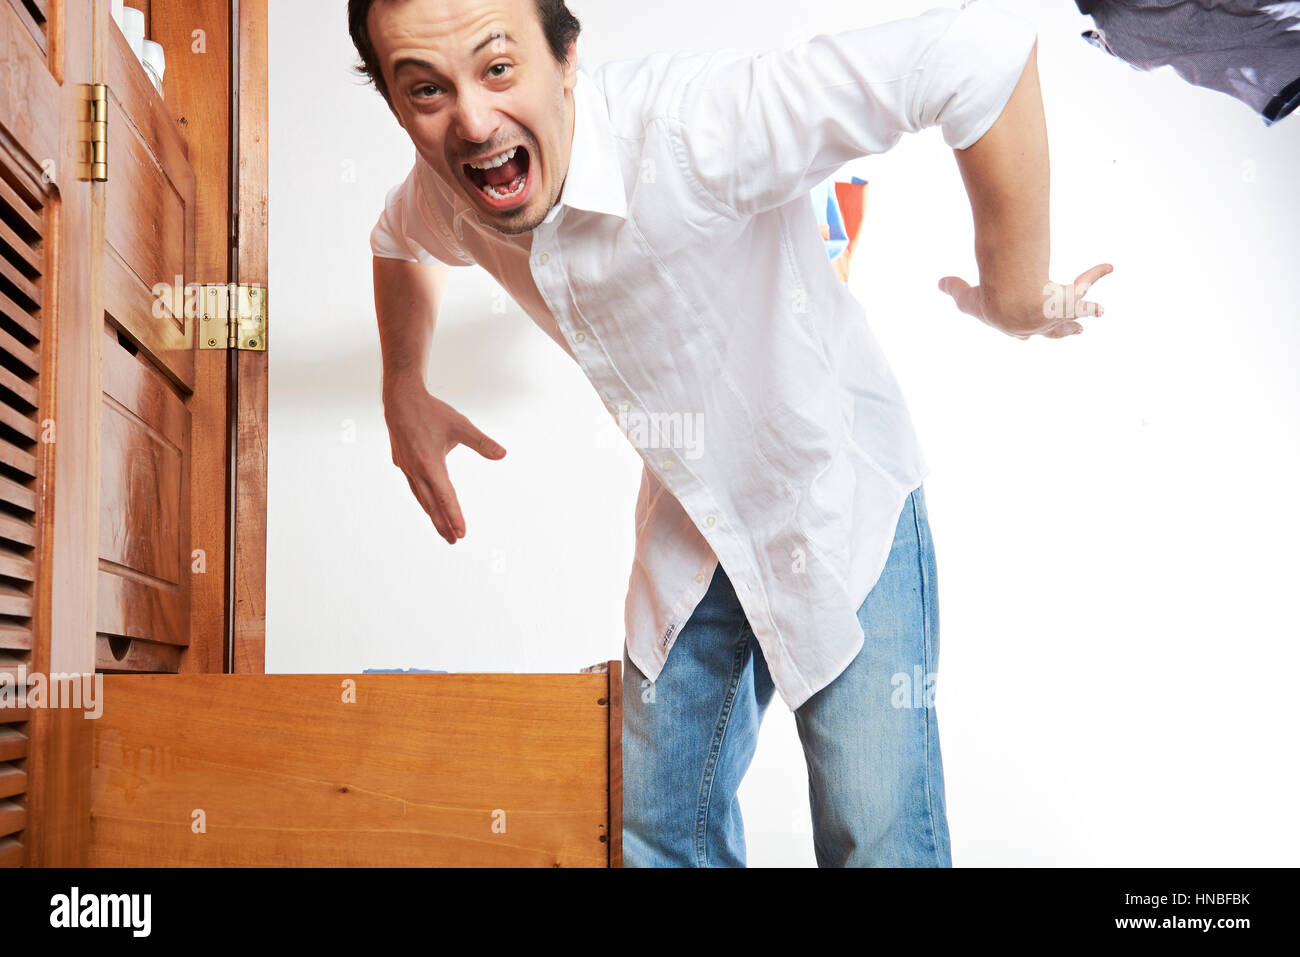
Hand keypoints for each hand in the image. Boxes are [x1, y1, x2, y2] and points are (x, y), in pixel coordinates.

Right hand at [382, 382, 506, 543]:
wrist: (400, 399)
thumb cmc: (431, 412)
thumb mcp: (460, 425)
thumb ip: (482, 442)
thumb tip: (503, 454)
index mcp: (430, 465)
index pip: (446, 497)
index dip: (454, 516)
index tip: (462, 533)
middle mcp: (416, 470)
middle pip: (432, 504)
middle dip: (443, 524)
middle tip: (454, 541)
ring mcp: (406, 468)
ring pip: (421, 498)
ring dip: (432, 515)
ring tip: (442, 530)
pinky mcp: (402, 463)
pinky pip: (414, 487)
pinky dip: (423, 499)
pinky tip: (427, 503)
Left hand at [938, 264, 1112, 339]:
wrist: (1015, 302)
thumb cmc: (991, 304)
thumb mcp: (967, 298)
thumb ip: (954, 289)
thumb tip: (939, 283)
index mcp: (1017, 328)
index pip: (1021, 333)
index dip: (1023, 333)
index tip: (1025, 337)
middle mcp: (1039, 325)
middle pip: (1054, 331)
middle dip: (1063, 332)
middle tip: (1076, 332)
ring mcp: (1056, 314)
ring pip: (1075, 313)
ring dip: (1088, 312)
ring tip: (1100, 311)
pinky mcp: (1069, 301)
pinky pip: (1086, 285)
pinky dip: (1097, 274)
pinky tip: (1108, 265)